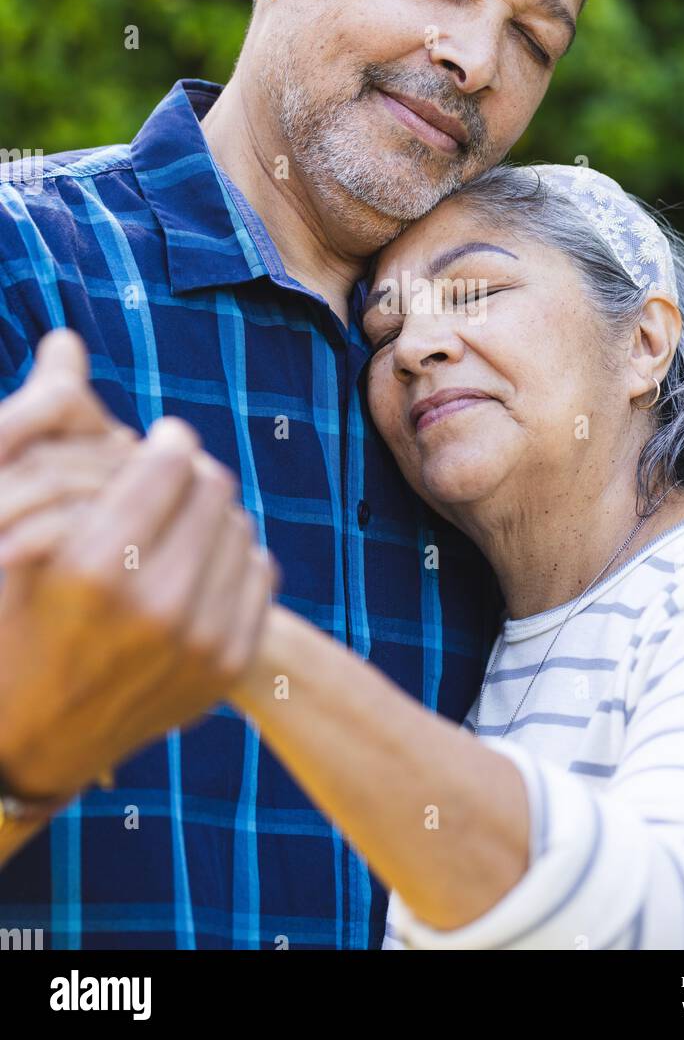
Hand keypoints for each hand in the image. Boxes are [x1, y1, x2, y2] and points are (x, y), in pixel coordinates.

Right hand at [0, 334, 276, 803]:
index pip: (169, 460)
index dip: (163, 442)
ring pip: (241, 526)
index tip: (157, 440)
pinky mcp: (228, 667)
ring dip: (212, 513)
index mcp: (94, 567)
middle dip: (190, 474)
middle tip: (172, 476)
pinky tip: (197, 564)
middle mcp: (157, 606)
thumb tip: (65, 341)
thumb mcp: (9, 527)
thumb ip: (39, 431)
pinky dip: (233, 558)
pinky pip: (260, 572)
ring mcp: (201, 643)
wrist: (34, 740)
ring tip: (181, 520)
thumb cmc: (8, 618)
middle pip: (213, 487)